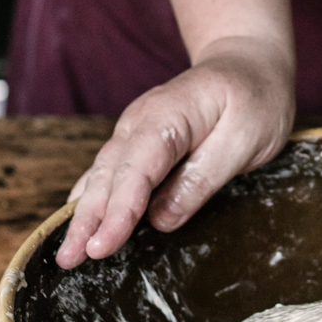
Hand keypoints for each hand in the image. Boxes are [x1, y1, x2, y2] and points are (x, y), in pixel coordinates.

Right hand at [55, 37, 294, 267]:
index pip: (136, 170)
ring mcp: (136, 128)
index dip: (118, 212)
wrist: (249, 61)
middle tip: (68, 260)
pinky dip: (93, 196)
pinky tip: (79, 221)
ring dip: (83, 213)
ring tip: (66, 253)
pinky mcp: (140, 140)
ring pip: (102, 174)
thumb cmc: (255, 98)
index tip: (101, 248)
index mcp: (169, 116)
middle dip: (86, 219)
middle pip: (108, 174)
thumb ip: (203, 177)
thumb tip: (162, 218)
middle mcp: (141, 120)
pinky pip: (111, 170)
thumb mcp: (245, 139)